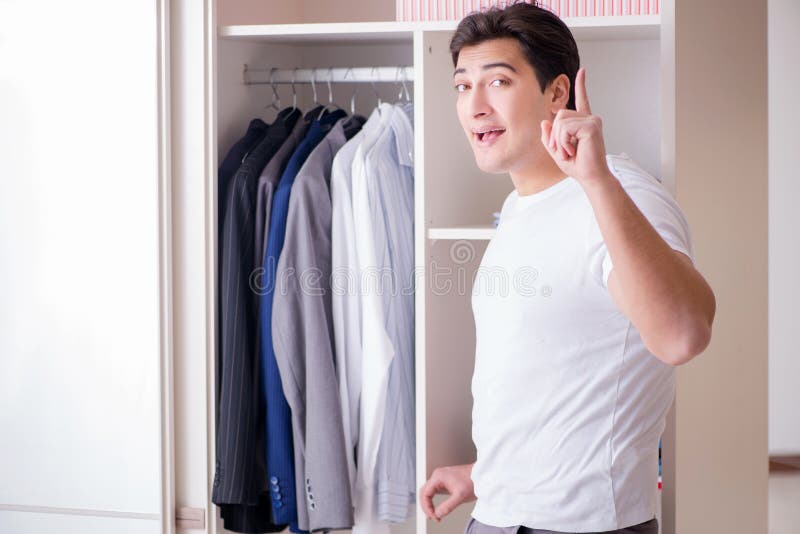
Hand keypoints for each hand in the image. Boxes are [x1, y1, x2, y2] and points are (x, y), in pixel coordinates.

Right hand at [419, 463, 476, 521]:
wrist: (482, 475)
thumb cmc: (473, 481)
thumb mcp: (460, 496)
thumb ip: (448, 506)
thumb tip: (437, 514)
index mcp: (438, 476)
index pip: (425, 493)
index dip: (427, 507)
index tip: (433, 516)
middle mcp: (437, 475)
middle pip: (424, 492)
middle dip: (426, 506)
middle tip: (432, 517)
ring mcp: (441, 477)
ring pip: (428, 492)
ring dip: (428, 504)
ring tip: (432, 515)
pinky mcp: (445, 480)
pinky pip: (434, 491)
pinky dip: (432, 500)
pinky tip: (435, 508)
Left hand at [540, 68, 612, 188]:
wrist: (590, 177)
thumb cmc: (577, 165)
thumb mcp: (556, 150)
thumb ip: (549, 136)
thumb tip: (544, 121)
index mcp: (583, 123)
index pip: (581, 100)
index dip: (581, 85)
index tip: (582, 71)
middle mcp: (590, 118)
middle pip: (559, 115)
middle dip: (555, 135)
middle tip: (564, 151)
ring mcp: (592, 121)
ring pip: (560, 121)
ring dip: (559, 140)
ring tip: (569, 152)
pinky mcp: (591, 126)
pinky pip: (565, 128)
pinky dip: (564, 142)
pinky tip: (572, 150)